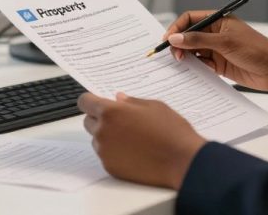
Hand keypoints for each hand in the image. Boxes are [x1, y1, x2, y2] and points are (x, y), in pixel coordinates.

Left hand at [78, 92, 205, 188]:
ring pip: (97, 140)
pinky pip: (106, 155)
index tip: (96, 102)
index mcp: (111, 112)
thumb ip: (131, 102)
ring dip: (107, 136)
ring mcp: (105, 152)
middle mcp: (103, 132)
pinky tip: (134, 151)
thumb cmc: (171, 131)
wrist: (182, 161)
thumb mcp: (154, 106)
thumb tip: (118, 99)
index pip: (85, 102)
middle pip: (88, 121)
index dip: (90, 101)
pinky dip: (114, 152)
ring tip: (132, 138)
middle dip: (99, 118)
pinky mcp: (111, 167)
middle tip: (120, 120)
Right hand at [163, 11, 267, 97]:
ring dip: (186, 56)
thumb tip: (176, 37)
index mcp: (218, 20)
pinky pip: (201, 64)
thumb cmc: (257, 50)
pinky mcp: (218, 64)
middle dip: (179, 44)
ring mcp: (216, 48)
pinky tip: (194, 70)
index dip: (177, 28)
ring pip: (193, 50)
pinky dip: (195, 67)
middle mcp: (215, 33)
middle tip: (173, 55)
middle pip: (189, 35)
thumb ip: (198, 40)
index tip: (167, 39)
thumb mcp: (225, 43)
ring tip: (182, 64)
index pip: (190, 18)